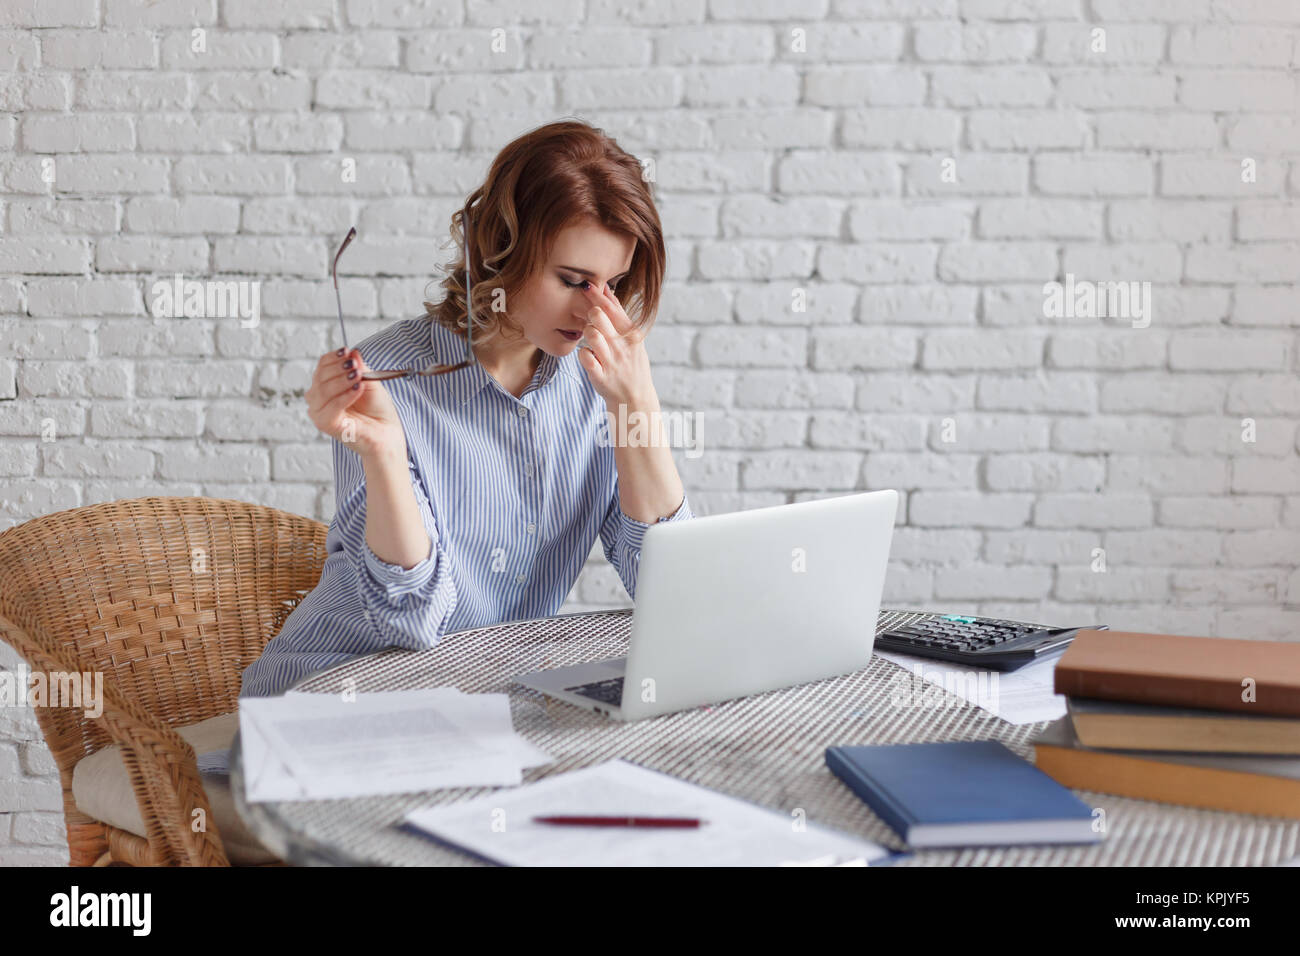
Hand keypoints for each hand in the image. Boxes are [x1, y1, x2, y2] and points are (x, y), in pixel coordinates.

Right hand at [306, 348, 405, 460]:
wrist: (386, 432)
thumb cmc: (377, 410)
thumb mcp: (370, 381)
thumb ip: (360, 367)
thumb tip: (353, 352)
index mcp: (326, 386)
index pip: (321, 367)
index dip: (333, 358)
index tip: (347, 352)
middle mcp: (319, 399)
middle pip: (319, 377)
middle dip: (338, 368)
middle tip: (355, 366)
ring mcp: (320, 413)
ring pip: (321, 391)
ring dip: (341, 381)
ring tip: (358, 377)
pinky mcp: (326, 425)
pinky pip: (330, 408)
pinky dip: (344, 396)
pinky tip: (357, 389)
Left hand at [575, 281, 656, 408]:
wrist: (635, 400)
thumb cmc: (631, 365)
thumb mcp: (632, 340)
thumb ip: (619, 315)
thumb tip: (607, 290)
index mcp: (632, 335)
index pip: (612, 308)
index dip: (597, 294)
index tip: (586, 286)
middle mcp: (623, 347)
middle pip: (599, 316)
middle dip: (589, 313)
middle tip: (588, 318)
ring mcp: (612, 362)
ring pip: (591, 334)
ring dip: (586, 333)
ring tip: (590, 338)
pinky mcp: (601, 377)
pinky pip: (584, 357)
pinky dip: (582, 354)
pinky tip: (588, 356)